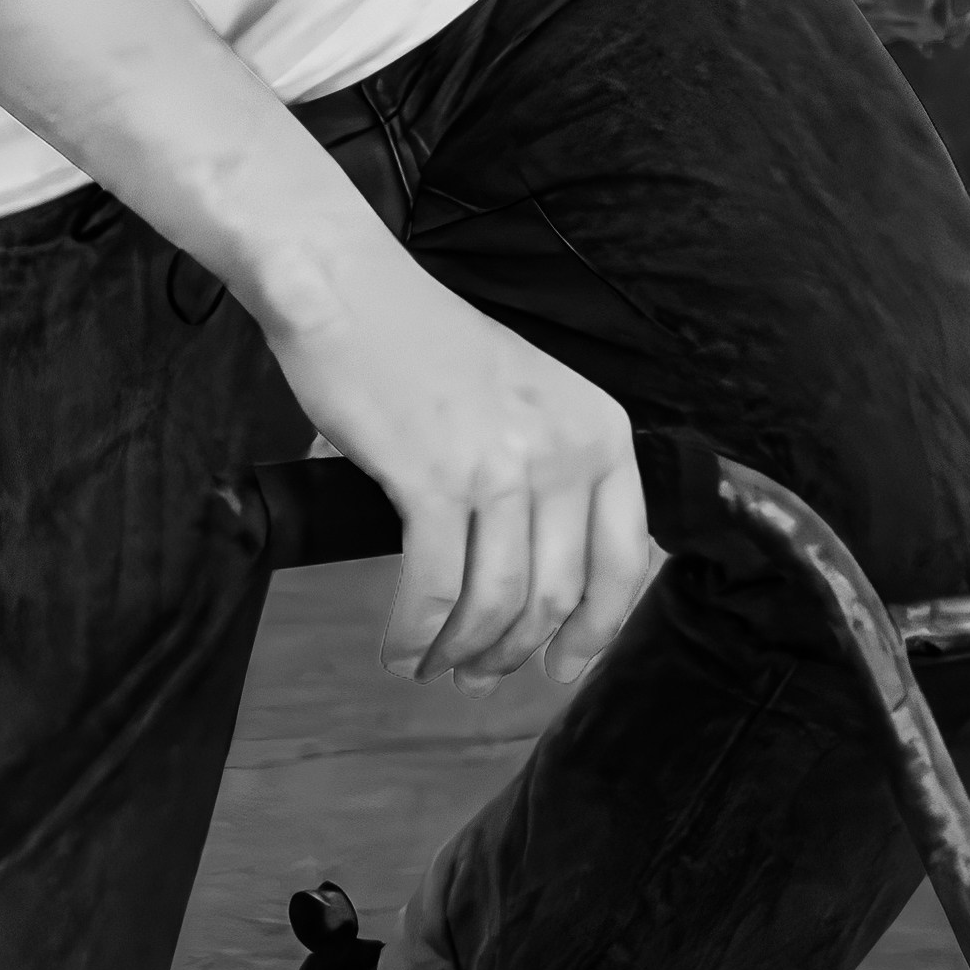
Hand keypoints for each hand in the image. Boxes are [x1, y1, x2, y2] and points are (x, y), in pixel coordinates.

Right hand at [267, 276, 656, 691]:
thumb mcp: (523, 401)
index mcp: (599, 430)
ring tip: (432, 667)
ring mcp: (501, 465)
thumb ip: (548, 476)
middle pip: (555, 595)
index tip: (563, 668)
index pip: (622, 561)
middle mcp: (564, 450)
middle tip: (477, 679)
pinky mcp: (434, 480)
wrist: (346, 290)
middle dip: (514, 653)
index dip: (594, 631)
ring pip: (497, 604)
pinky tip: (398, 649)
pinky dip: (415, 634)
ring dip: (462, 653)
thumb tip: (541, 586)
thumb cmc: (421, 346)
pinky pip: (433, 590)